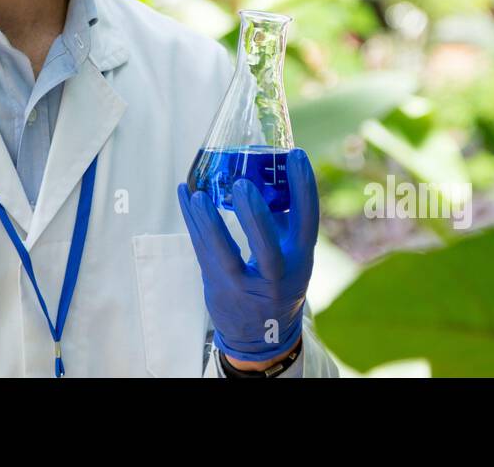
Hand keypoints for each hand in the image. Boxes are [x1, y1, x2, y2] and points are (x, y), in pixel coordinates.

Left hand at [177, 148, 318, 362]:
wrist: (262, 338)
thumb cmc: (278, 281)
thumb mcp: (292, 256)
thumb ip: (283, 220)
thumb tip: (268, 172)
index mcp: (300, 262)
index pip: (308, 224)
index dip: (304, 189)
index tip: (297, 155)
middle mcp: (276, 277)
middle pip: (267, 250)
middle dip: (254, 217)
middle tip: (242, 184)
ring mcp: (244, 287)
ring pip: (225, 256)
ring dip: (210, 223)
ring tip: (198, 194)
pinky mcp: (217, 287)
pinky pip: (201, 251)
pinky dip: (191, 221)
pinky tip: (185, 194)